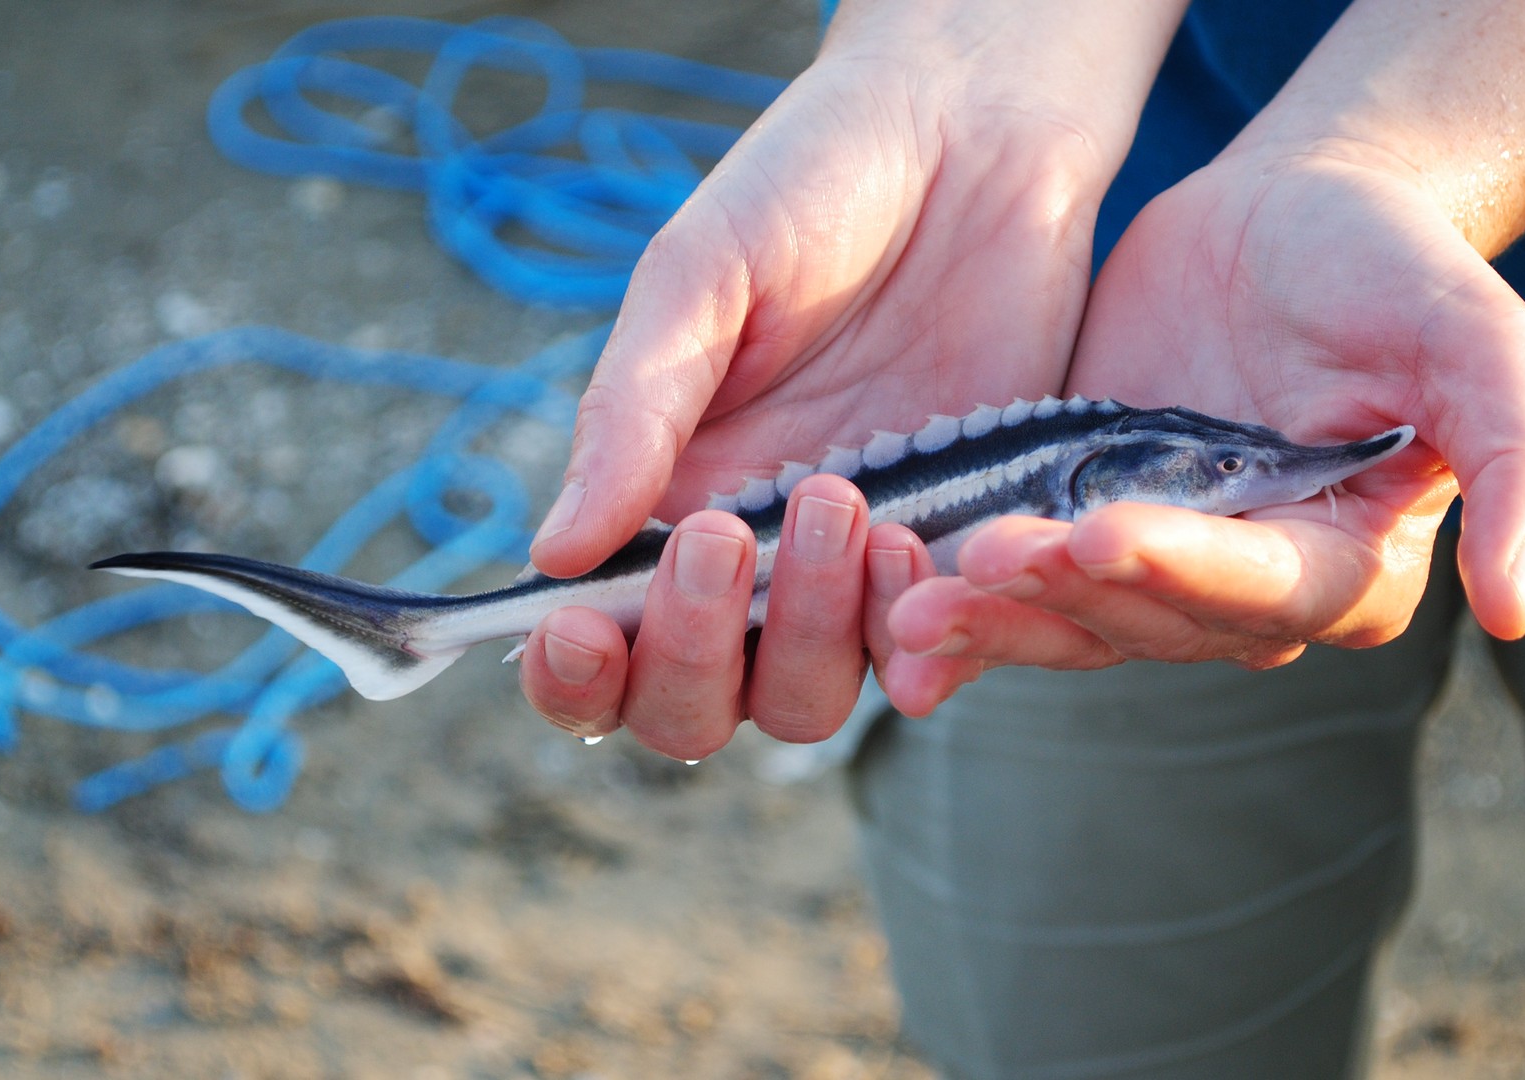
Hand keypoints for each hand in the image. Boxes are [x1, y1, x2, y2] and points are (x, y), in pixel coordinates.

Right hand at [516, 0, 1186, 758]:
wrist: (975, 136)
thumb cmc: (812, 186)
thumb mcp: (700, 280)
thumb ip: (631, 415)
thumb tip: (549, 553)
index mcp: (659, 498)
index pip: (594, 641)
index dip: (574, 674)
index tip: (580, 629)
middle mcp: (747, 557)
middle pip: (692, 706)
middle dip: (690, 652)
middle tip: (724, 534)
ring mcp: (851, 566)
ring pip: (806, 700)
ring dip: (806, 635)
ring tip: (844, 502)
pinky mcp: (956, 549)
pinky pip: (926, 652)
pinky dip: (915, 638)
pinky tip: (920, 548)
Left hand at [881, 143, 1524, 711]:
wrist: (1281, 218)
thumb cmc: (1386, 265)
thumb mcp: (1473, 334)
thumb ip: (1513, 456)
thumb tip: (1516, 608)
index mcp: (1342, 563)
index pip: (1262, 588)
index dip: (1185, 569)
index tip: (1106, 529)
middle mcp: (1243, 593)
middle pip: (1148, 621)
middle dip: (1065, 593)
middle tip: (983, 556)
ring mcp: (1150, 572)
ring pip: (1069, 622)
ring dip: (996, 619)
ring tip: (918, 604)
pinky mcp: (1071, 532)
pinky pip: (1015, 588)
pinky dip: (960, 603)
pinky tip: (895, 610)